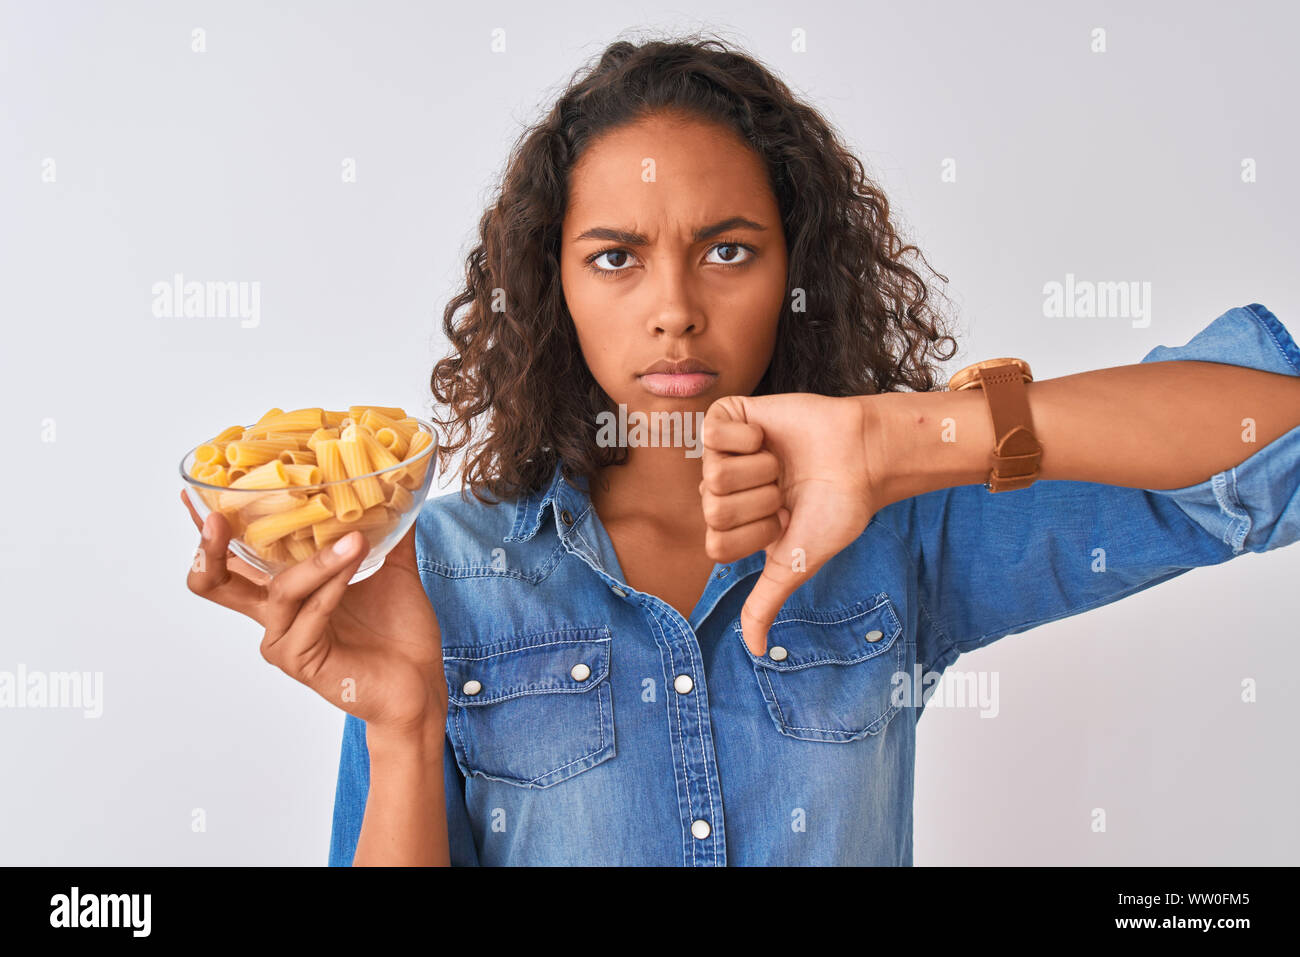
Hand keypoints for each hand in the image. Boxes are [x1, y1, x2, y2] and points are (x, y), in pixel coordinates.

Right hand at [181, 490, 446, 732]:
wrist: (419, 682)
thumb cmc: (398, 630)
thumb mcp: (391, 568)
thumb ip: (387, 530)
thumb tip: (400, 484)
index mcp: (285, 590)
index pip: (235, 556)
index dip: (210, 528)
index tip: (198, 490)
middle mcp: (273, 614)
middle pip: (214, 583)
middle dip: (209, 547)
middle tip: (218, 518)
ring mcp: (282, 638)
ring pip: (281, 589)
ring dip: (317, 561)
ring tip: (354, 540)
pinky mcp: (298, 659)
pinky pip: (310, 613)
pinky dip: (333, 586)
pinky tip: (355, 565)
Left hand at [699, 393, 886, 656]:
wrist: (863, 457)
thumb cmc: (835, 509)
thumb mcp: (797, 563)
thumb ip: (767, 601)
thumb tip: (754, 650)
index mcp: (734, 525)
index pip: (715, 544)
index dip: (754, 534)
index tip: (783, 522)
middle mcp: (723, 491)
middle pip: (712, 509)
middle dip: (760, 502)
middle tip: (785, 490)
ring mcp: (723, 453)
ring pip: (712, 472)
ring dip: (758, 469)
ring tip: (780, 463)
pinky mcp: (729, 417)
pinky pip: (712, 431)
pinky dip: (747, 436)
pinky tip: (767, 436)